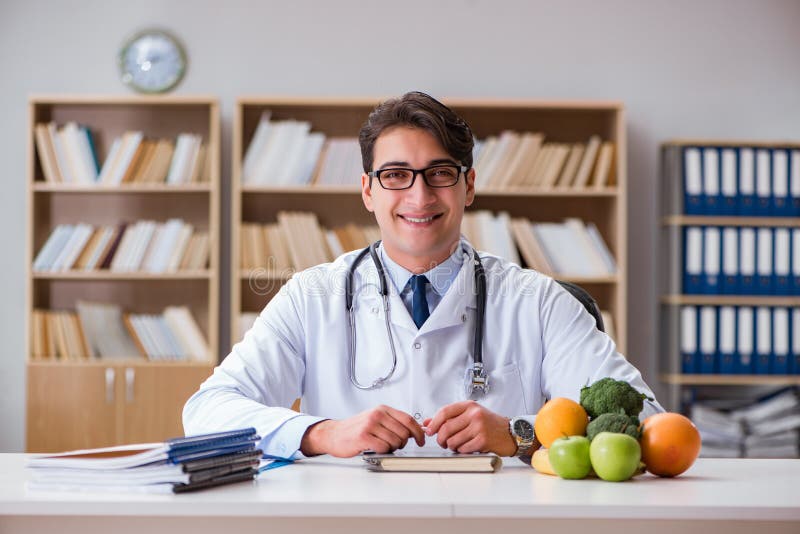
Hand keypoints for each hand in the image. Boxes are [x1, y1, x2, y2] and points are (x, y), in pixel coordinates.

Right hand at [300, 405, 425, 457]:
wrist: (333, 434)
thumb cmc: (355, 429)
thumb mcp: (375, 420)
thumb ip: (393, 423)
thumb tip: (414, 430)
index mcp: (382, 409)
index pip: (408, 419)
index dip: (418, 431)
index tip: (421, 440)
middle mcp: (377, 414)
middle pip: (404, 432)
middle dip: (403, 443)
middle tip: (395, 445)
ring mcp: (370, 425)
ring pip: (395, 441)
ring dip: (392, 448)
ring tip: (382, 446)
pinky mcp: (363, 436)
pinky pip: (384, 448)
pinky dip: (383, 451)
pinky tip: (375, 448)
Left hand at [424, 401, 516, 455]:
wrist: (511, 433)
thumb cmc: (490, 424)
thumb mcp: (470, 415)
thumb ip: (449, 418)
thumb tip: (428, 422)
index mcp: (469, 406)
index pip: (445, 411)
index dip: (434, 422)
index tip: (430, 431)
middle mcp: (474, 414)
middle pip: (446, 428)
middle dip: (441, 438)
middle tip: (443, 442)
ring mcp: (479, 427)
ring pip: (453, 440)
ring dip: (452, 446)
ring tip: (458, 445)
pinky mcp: (483, 440)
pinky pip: (463, 449)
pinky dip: (462, 451)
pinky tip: (467, 447)